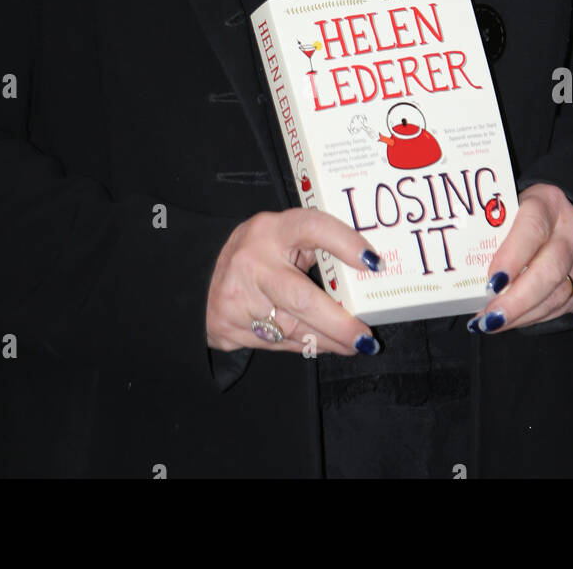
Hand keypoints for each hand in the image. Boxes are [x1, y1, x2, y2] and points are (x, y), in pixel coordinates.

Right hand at [206, 208, 381, 356]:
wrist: (199, 278)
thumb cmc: (258, 253)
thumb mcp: (280, 237)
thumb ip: (312, 248)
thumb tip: (364, 273)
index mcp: (272, 229)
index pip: (312, 227)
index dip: (344, 242)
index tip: (374, 263)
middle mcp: (253, 261)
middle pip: (302, 298)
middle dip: (339, 323)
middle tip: (366, 337)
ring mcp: (238, 296)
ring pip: (293, 328)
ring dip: (329, 340)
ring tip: (355, 344)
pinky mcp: (229, 325)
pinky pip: (278, 343)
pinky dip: (306, 345)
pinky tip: (325, 345)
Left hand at [468, 183, 572, 332]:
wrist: (569, 216)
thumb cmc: (525, 213)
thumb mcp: (511, 207)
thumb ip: (492, 230)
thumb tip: (460, 266)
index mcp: (547, 202)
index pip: (532, 229)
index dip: (512, 258)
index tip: (492, 282)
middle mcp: (570, 229)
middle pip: (550, 269)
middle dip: (517, 299)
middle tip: (490, 317)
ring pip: (556, 294)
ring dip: (522, 314)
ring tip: (492, 323)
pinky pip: (561, 307)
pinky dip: (532, 317)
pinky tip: (511, 321)